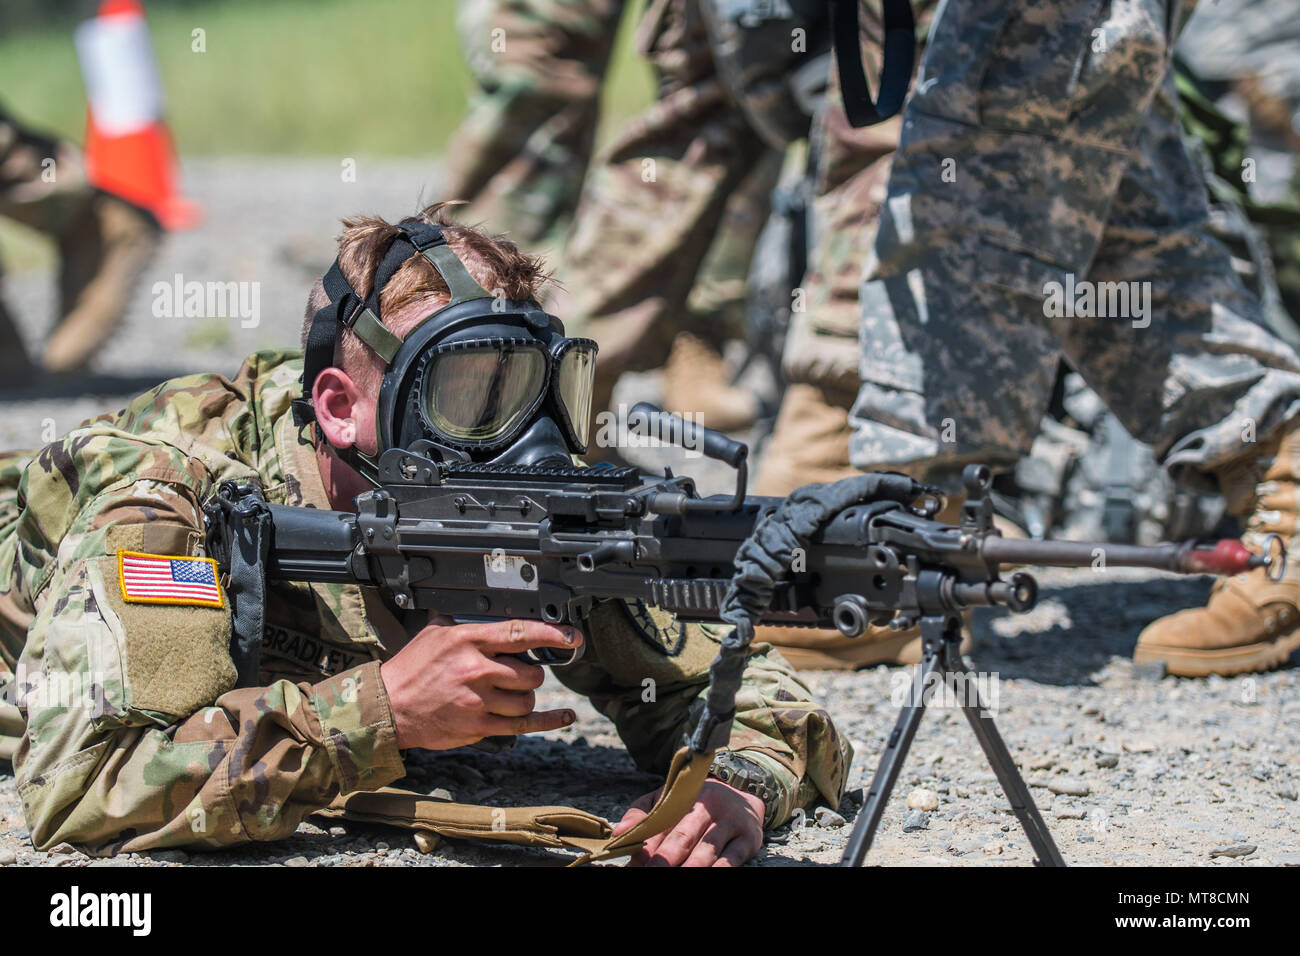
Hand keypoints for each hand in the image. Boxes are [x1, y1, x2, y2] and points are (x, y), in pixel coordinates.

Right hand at [380, 616, 580, 749]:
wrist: (389, 706)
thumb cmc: (411, 669)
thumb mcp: (435, 633)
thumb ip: (465, 623)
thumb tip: (486, 611)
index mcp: (468, 641)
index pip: (520, 633)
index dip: (551, 634)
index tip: (571, 636)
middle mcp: (477, 670)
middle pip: (530, 671)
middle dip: (532, 672)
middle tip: (521, 672)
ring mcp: (478, 701)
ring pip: (527, 699)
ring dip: (527, 695)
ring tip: (513, 692)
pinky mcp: (478, 726)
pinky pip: (523, 725)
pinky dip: (548, 721)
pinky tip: (564, 717)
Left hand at [612, 779, 764, 866]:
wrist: (745, 795)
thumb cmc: (698, 803)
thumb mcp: (670, 798)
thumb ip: (643, 813)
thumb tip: (618, 833)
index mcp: (685, 795)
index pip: (662, 822)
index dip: (646, 845)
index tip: (633, 861)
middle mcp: (708, 807)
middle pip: (683, 836)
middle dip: (664, 859)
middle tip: (650, 872)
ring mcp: (730, 823)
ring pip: (707, 849)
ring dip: (691, 867)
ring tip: (677, 877)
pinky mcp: (748, 840)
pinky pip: (732, 859)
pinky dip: (719, 870)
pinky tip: (707, 875)